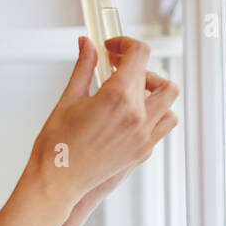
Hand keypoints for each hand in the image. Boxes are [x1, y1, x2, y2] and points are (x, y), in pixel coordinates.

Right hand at [26, 36, 179, 209]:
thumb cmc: (56, 145)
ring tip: (131, 93)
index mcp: (117, 97)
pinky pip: (162, 126)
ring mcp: (144, 135)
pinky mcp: (142, 151)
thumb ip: (84, 67)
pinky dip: (154, 115)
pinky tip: (132, 115)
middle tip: (117, 69)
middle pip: (157, 77)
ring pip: (168, 102)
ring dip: (155, 92)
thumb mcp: (69, 99)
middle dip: (138, 67)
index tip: (112, 47)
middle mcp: (137, 115)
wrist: (56, 181)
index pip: (138, 55)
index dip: (125, 44)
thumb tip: (87, 44)